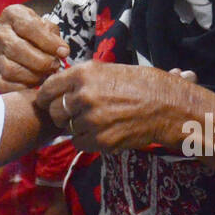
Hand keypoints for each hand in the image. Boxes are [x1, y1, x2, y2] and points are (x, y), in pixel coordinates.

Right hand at [0, 4, 68, 92]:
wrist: (25, 40)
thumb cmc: (40, 33)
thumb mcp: (48, 27)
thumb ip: (55, 38)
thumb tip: (62, 52)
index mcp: (11, 14)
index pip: (27, 27)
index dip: (47, 41)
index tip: (64, 52)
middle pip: (16, 49)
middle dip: (41, 61)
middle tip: (55, 66)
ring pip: (11, 69)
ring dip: (34, 76)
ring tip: (46, 75)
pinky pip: (6, 85)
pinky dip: (24, 88)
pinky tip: (36, 84)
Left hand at [37, 61, 199, 151]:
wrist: (168, 106)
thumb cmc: (142, 84)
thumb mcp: (108, 70)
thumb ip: (82, 79)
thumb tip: (59, 89)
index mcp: (83, 73)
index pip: (48, 87)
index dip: (45, 97)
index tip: (46, 102)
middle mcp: (83, 95)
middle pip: (55, 111)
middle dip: (63, 115)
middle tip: (78, 114)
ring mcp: (91, 119)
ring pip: (68, 129)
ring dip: (79, 128)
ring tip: (100, 121)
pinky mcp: (100, 139)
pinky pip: (80, 143)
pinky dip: (89, 141)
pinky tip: (104, 132)